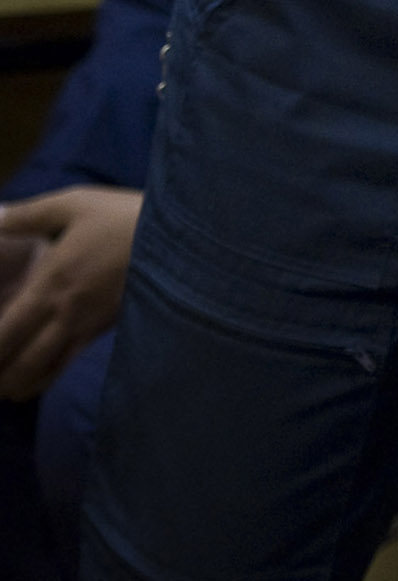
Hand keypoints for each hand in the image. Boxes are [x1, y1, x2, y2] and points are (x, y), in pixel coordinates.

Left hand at [0, 187, 142, 399]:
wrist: (182, 239)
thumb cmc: (124, 218)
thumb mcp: (74, 204)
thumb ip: (29, 215)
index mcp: (49, 286)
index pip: (5, 333)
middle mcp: (65, 314)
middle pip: (22, 362)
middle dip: (0, 376)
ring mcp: (89, 326)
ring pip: (46, 369)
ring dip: (20, 384)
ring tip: (7, 389)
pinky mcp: (109, 328)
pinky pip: (71, 361)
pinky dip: (49, 377)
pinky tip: (42, 377)